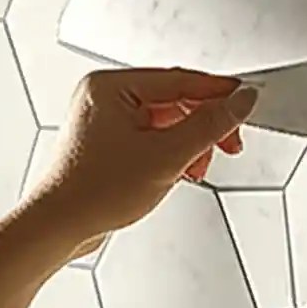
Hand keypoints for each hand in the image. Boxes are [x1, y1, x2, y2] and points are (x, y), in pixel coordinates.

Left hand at [29, 68, 259, 247]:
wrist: (59, 228)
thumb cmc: (93, 192)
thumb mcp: (168, 155)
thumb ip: (211, 124)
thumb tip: (240, 101)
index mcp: (110, 86)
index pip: (181, 79)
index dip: (219, 93)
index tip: (247, 102)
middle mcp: (104, 97)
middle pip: (176, 100)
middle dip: (204, 126)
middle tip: (228, 144)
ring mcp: (104, 121)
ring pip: (167, 121)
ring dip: (190, 144)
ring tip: (194, 167)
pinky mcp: (109, 143)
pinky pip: (153, 137)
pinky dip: (172, 153)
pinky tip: (178, 171)